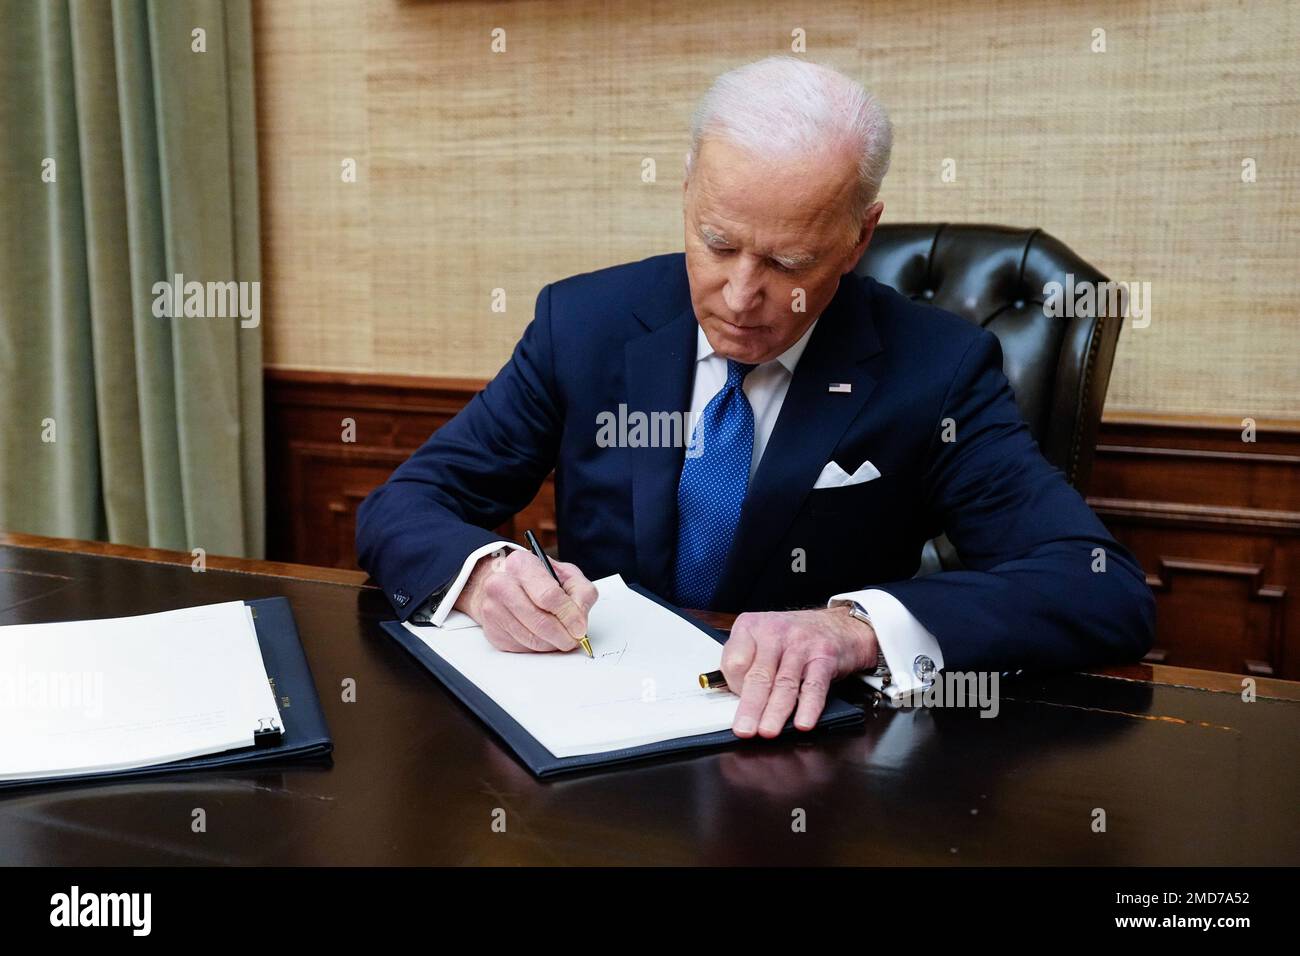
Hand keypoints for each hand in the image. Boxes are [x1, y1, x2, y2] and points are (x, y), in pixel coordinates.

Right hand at [454, 548, 598, 652]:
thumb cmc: (536, 579)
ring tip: (560, 636)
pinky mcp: (492, 631)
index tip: (579, 627)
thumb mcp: (566, 574)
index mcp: (521, 564)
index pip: (549, 596)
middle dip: (563, 635)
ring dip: (552, 643)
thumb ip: (581, 592)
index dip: (569, 615)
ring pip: (532, 639)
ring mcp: (493, 609)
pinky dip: (538, 647)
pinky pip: (523, 648)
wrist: (503, 585)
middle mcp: (501, 585)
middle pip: (540, 622)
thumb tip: (579, 620)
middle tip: (574, 638)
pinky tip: (542, 636)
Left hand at [721, 606, 877, 737]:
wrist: (837, 624)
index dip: (734, 685)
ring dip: (776, 711)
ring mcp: (801, 644)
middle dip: (751, 707)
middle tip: (744, 729)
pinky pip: (814, 685)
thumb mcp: (760, 639)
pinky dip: (808, 706)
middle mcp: (774, 632)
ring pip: (785, 683)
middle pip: (759, 675)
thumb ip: (746, 665)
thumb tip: (736, 702)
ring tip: (768, 731)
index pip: (734, 661)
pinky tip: (803, 722)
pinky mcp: (825, 657)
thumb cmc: (791, 637)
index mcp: (750, 627)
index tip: (737, 701)